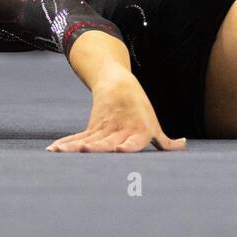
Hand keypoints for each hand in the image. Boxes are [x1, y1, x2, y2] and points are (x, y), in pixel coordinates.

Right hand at [48, 72, 185, 152]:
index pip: (134, 141)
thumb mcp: (154, 124)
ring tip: (59, 152)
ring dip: (74, 147)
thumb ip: (166, 142)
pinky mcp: (92, 127)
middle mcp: (120, 131)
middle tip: (86, 151)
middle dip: (97, 148)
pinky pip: (78, 137)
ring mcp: (104, 129)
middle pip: (107, 142)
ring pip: (88, 140)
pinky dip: (66, 144)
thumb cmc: (140, 109)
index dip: (128, 146)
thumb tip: (182, 144)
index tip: (120, 150)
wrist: (118, 84)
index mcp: (139, 132)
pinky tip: (53, 150)